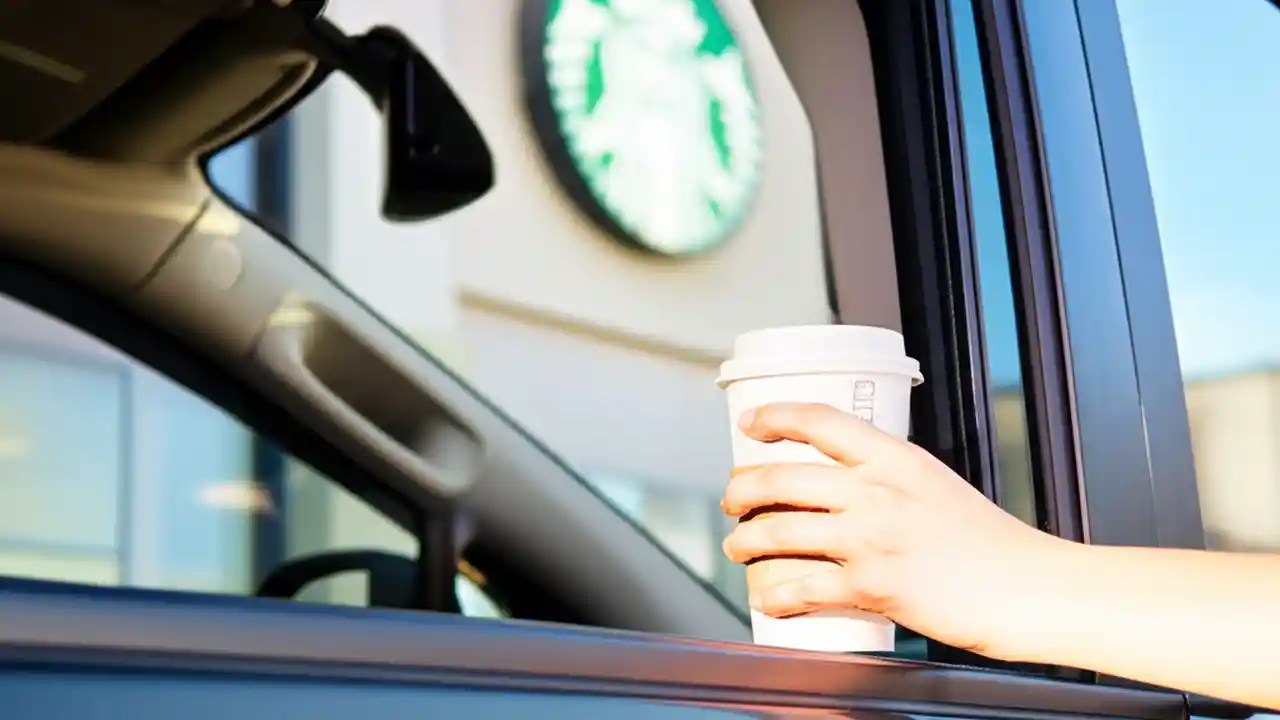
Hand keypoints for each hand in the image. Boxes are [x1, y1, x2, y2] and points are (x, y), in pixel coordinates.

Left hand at [721, 402, 1070, 658]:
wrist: (1026, 587)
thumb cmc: (989, 541)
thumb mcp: (934, 482)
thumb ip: (888, 477)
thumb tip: (847, 480)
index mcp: (893, 457)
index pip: (819, 420)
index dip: (774, 416)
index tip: (751, 423)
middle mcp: (875, 490)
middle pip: (780, 477)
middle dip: (740, 489)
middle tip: (732, 500)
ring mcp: (868, 538)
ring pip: (778, 530)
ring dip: (745, 541)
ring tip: (738, 546)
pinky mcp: (870, 586)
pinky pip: (801, 587)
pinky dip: (774, 595)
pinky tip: (767, 598)